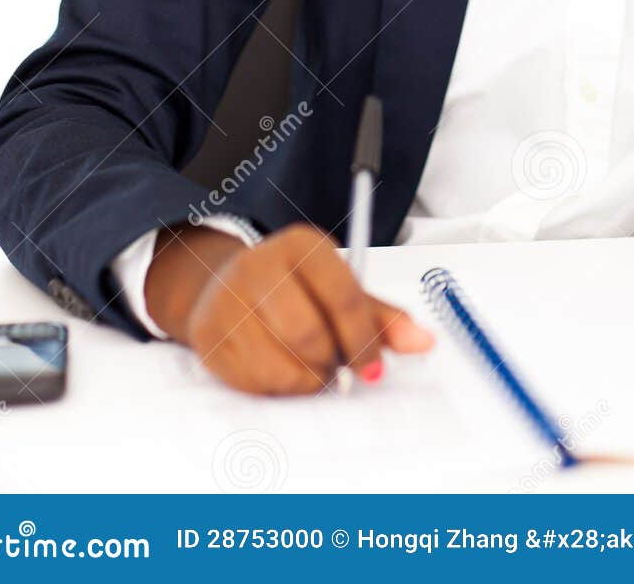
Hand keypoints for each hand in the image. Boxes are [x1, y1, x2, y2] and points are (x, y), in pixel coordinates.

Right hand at [144, 222, 433, 394]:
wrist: (223, 285)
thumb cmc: (295, 291)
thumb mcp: (340, 292)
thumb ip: (383, 319)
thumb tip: (424, 342)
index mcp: (302, 245)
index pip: (345, 297)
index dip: (365, 341)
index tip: (374, 371)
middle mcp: (260, 264)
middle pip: (310, 335)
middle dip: (330, 363)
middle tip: (333, 366)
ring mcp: (229, 298)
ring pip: (282, 366)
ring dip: (305, 380)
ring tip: (307, 366)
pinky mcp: (208, 334)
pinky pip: (254, 382)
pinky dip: (275, 388)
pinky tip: (278, 368)